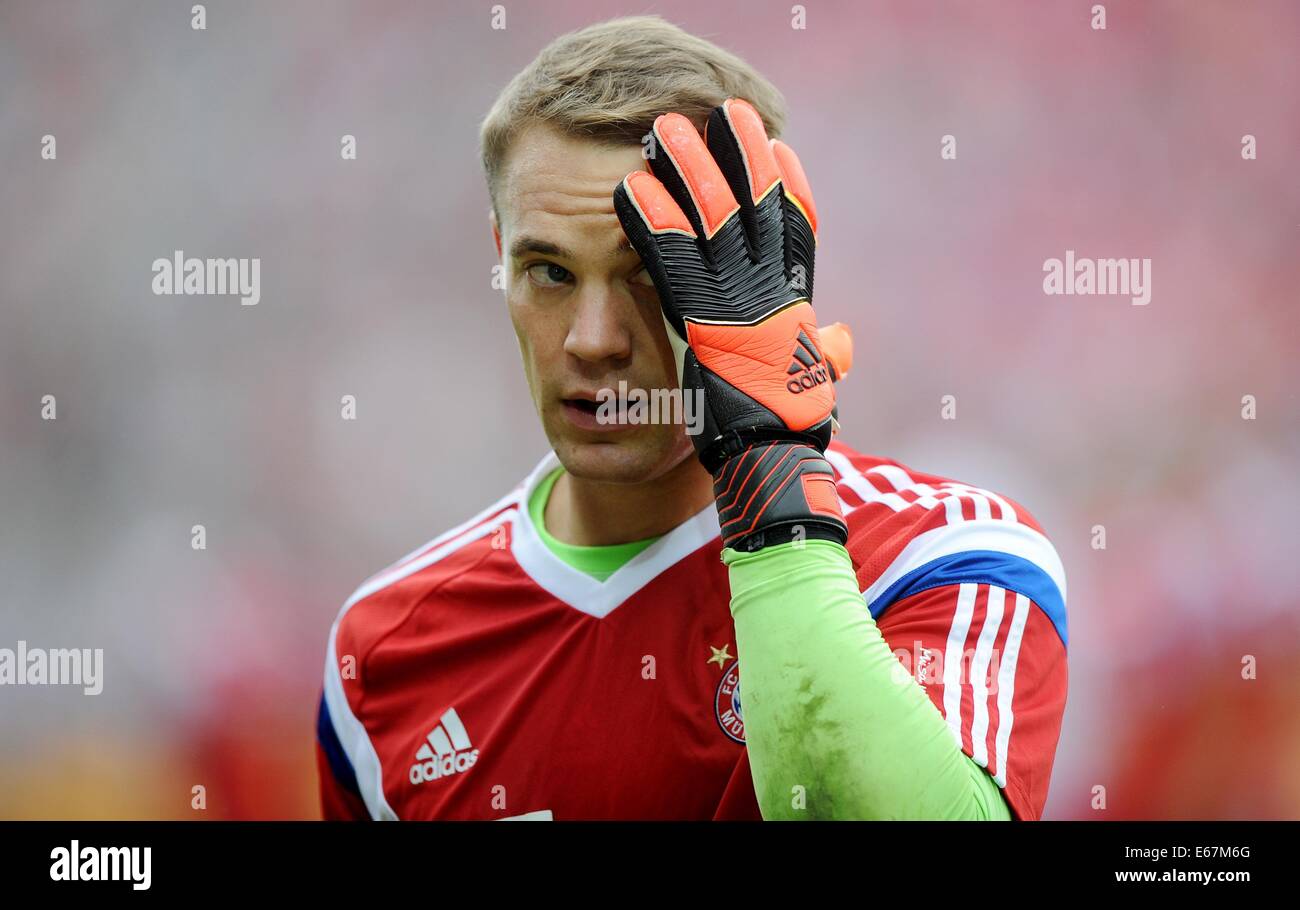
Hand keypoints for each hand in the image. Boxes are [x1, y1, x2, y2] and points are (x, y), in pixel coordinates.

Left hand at [614, 98, 850, 550]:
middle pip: (756, 206)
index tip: (779, 146)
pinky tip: (630, 190)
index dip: (788, 184)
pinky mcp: (703, 322)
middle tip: (725, 111)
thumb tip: (841, 338)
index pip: (796, 230)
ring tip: (666, 131)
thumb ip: (826, 353)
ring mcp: (739, 303)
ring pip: (713, 220)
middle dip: (740, 155)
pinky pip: (671, 261)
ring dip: (690, 171)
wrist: (773, 461)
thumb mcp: (815, 384)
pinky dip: (651, 223)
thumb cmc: (790, 430)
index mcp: (796, 304)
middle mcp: (773, 293)